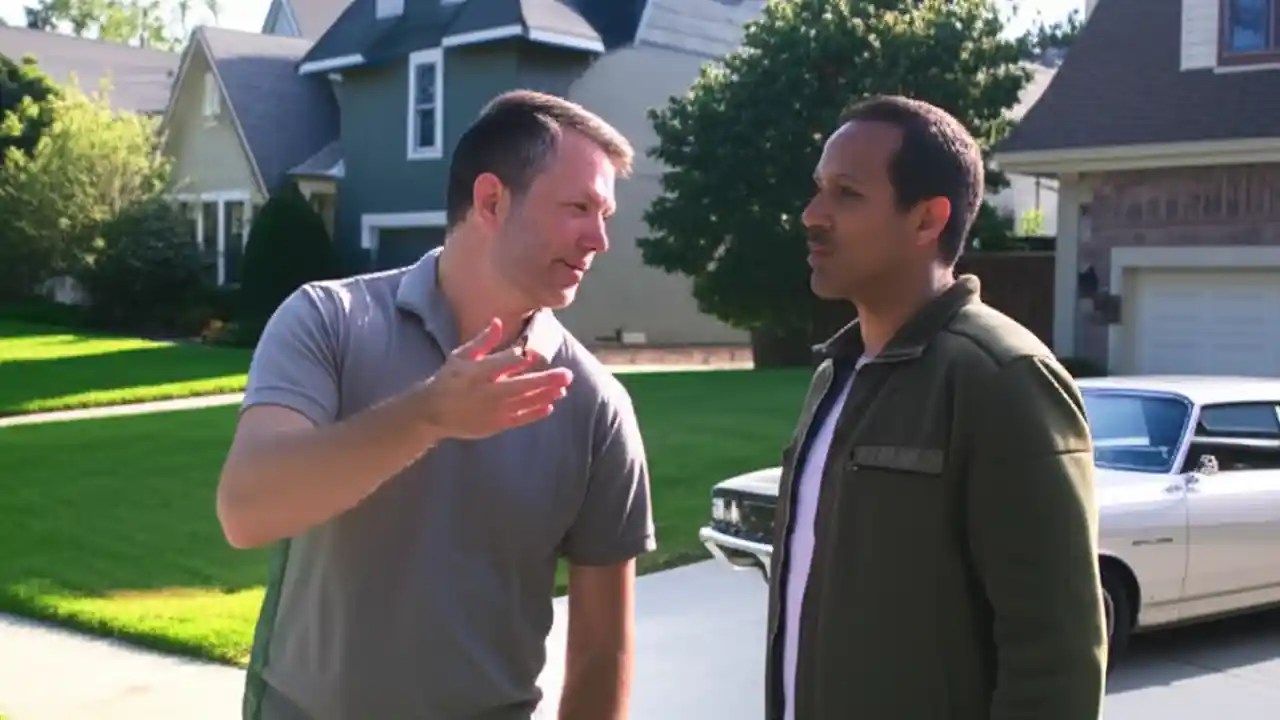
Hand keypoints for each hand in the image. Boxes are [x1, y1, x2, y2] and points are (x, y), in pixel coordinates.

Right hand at [418, 317, 573, 438]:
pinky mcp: (494, 425)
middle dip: (546, 381)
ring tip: (564, 389)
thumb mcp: (461, 355)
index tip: (534, 355)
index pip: (504, 363)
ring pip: (524, 403)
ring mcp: (492, 411)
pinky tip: (550, 407)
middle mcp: (487, 392)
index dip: (521, 359)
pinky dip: (534, 414)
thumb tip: (498, 321)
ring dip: (545, 396)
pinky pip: (519, 419)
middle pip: (521, 386)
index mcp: (477, 372)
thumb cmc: (449, 379)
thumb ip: (483, 341)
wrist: (433, 413)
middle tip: (567, 375)